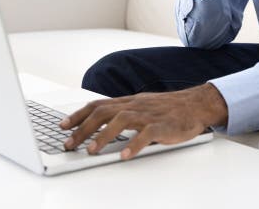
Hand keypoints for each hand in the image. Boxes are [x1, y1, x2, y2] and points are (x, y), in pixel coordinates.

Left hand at [59, 83, 227, 159]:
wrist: (196, 104)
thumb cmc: (168, 109)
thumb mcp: (142, 108)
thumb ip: (123, 115)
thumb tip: (99, 128)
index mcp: (128, 102)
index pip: (97, 105)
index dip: (78, 115)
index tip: (61, 126)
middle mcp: (135, 106)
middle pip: (103, 112)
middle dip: (83, 128)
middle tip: (69, 144)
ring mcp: (148, 115)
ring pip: (121, 120)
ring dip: (104, 136)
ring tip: (92, 150)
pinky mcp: (163, 125)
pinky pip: (146, 134)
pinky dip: (134, 145)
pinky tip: (124, 155)